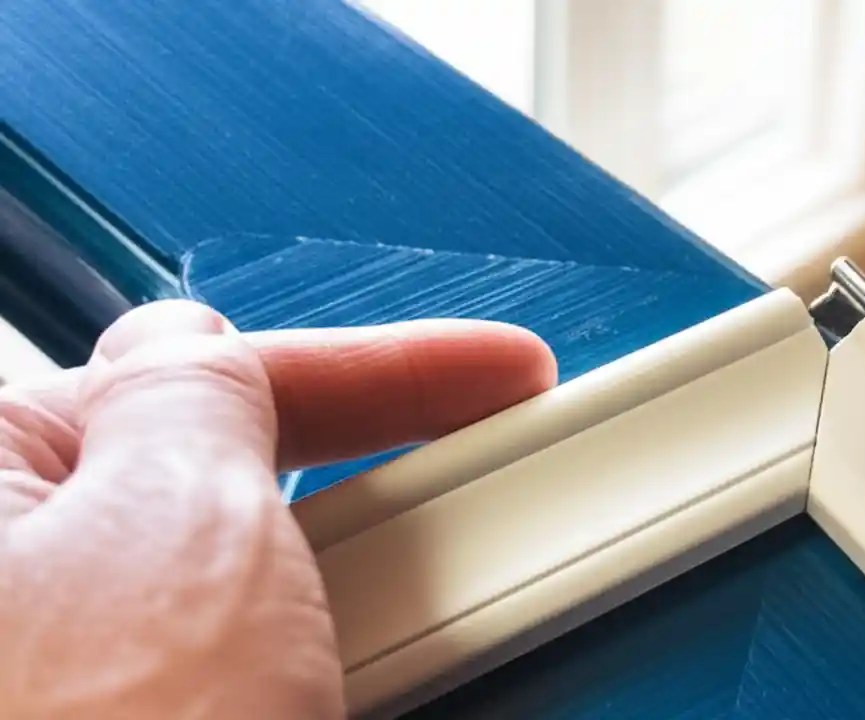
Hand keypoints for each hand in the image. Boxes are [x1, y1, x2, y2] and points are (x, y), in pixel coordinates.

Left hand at [0, 300, 555, 717]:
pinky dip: (345, 659)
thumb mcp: (179, 524)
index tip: (498, 372)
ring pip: (264, 595)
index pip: (202, 380)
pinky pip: (265, 672)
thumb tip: (194, 342)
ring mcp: (82, 682)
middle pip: (238, 487)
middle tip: (501, 479)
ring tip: (459, 612)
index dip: (378, 364)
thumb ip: (198, 396)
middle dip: (382, 478)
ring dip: (373, 590)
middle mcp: (19, 593)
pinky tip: (372, 679)